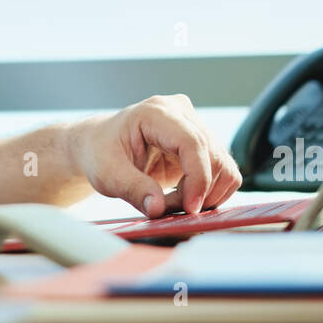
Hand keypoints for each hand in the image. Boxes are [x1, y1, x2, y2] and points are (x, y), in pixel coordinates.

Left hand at [67, 94, 242, 217]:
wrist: (100, 144)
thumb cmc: (100, 153)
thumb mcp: (107, 174)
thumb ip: (132, 190)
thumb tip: (157, 209)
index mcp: (157, 112)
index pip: (193, 142)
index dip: (198, 178)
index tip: (190, 208)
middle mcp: (181, 113)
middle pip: (213, 155)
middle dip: (197, 191)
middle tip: (166, 208)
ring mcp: (194, 126)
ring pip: (223, 166)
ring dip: (204, 193)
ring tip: (170, 202)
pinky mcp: (202, 144)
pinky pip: (222, 172)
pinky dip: (208, 191)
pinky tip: (182, 196)